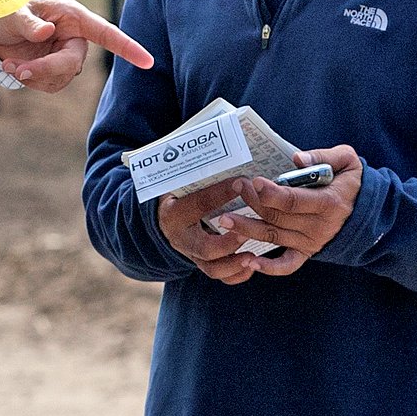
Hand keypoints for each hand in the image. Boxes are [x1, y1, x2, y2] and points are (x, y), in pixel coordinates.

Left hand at [0, 0, 153, 93]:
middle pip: (74, 63)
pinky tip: (14, 68)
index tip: (148, 62)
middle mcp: (74, 37)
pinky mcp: (53, 71)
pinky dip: (31, 81)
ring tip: (10, 65)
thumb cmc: (8, 11)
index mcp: (73, 17)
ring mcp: (64, 56)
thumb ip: (29, 22)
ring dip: (35, 76)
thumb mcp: (14, 12)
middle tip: (20, 70)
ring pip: (62, 78)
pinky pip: (50, 85)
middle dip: (47, 68)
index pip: (106, 33)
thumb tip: (48, 32)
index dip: (128, 47)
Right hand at [155, 176, 310, 284]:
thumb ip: (197, 169)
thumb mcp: (179, 180)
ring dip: (234, 263)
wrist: (164, 217)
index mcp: (173, 211)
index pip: (197, 204)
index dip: (219, 194)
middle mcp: (180, 237)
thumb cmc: (179, 192)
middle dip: (227, 242)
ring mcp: (191, 254)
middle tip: (247, 232)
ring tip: (252, 255)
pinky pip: (220, 276)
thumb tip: (220, 138)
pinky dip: (236, 274)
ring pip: (212, 268)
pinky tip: (252, 264)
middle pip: (203, 247)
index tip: (241, 182)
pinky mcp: (202, 264)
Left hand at [215, 145, 362, 260]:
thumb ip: (323, 156)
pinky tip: (249, 261)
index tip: (254, 182)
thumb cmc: (352, 182)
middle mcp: (319, 226)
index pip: (294, 201)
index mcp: (328, 203)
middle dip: (253, 202)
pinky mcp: (307, 252)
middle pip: (278, 217)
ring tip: (225, 219)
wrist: (369, 214)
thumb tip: (297, 158)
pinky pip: (287, 264)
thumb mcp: (347, 160)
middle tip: (236, 187)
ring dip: (247, 229)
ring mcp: (311, 242)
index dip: (272, 193)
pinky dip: (269, 268)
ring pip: (273, 236)